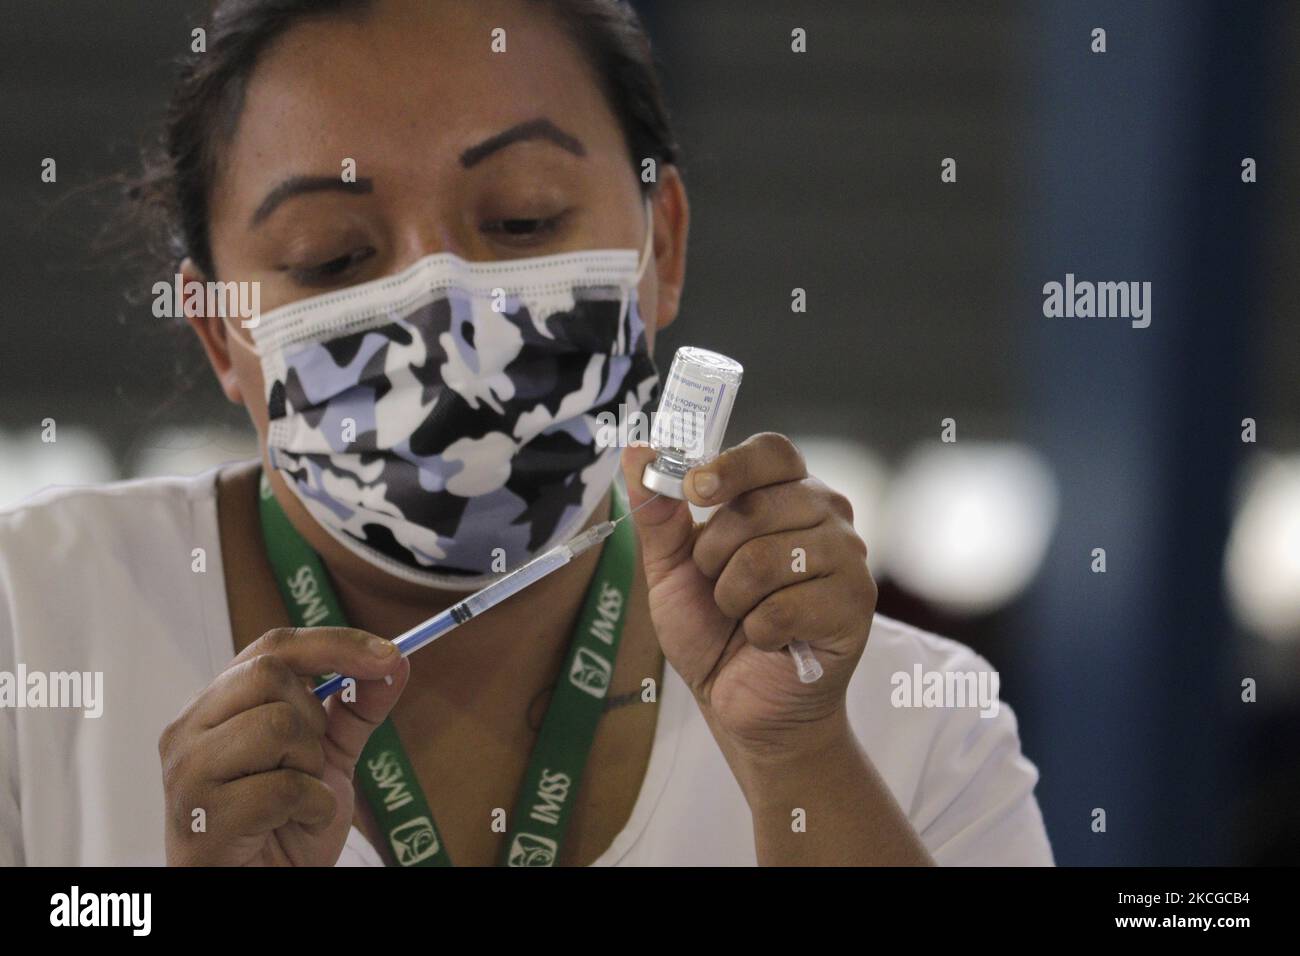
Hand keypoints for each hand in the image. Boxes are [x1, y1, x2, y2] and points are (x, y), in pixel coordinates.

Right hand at [159, 627, 408, 865]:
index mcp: (217, 704)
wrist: (264, 888)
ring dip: (309, 767)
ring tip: (295, 797)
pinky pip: (283, 787)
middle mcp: (190, 727)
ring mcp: (187, 770)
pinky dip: (311, 807)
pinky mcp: (201, 815)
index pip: (273, 646)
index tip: (390, 655)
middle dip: (312, 718)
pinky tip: (292, 824)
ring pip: (277, 726)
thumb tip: (397, 662)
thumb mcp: (329, 757)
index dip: (335, 644)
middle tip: (308, 761)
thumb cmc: (284, 823)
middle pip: (270, 675)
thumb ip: (356, 709)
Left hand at [621, 433, 876, 760]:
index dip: (731, 466)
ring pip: (767, 558)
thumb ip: (658, 512)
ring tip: (744, 614)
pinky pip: (785, 606)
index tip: (693, 491)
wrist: (742, 703)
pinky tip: (770, 640)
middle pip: (758, 505)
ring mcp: (849, 558)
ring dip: (733, 598)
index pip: (771, 451)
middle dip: (714, 554)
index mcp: (786, 491)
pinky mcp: (856, 605)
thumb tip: (637, 451)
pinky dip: (760, 630)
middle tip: (718, 584)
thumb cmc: (712, 629)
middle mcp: (827, 514)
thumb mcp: (671, 567)